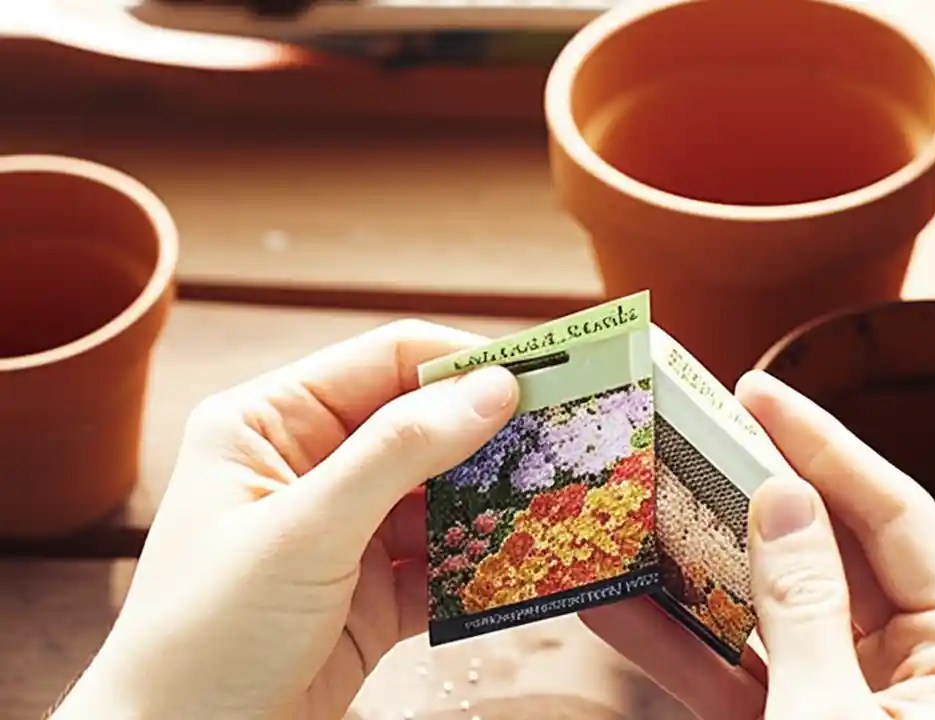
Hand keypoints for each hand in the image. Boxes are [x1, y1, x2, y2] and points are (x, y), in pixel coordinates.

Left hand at [53, 320, 518, 719]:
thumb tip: (492, 388)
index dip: (464, 363)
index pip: (385, 363)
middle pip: (424, 426)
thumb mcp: (304, 532)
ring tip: (558, 503)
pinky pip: (443, 561)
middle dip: (493, 437)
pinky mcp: (372, 592)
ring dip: (494, 504)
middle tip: (568, 440)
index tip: (543, 377)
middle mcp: (310, 465)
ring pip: (441, 495)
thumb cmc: (206, 634)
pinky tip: (524, 564)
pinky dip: (482, 564)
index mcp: (269, 422)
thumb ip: (399, 453)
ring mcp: (344, 530)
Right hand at [582, 370, 934, 719]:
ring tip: (649, 504)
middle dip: (759, 495)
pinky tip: (629, 605)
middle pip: (837, 552)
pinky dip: (690, 646)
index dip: (826, 444)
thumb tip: (784, 496)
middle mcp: (925, 672)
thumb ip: (806, 608)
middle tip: (695, 433)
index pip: (898, 515)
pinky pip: (749, 675)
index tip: (758, 390)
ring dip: (710, 565)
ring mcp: (861, 706)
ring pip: (781, 611)